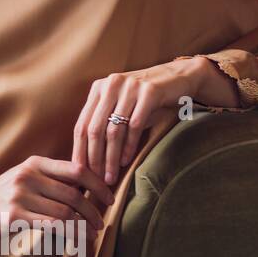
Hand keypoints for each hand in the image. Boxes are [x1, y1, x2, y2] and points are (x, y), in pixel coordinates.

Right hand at [0, 156, 113, 244]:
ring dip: (84, 226)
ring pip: (66, 213)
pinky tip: (76, 241)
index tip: (109, 198)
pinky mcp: (14, 216)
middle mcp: (27, 176)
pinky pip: (53, 226)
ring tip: (90, 234)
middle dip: (93, 211)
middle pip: (74, 194)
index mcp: (33, 163)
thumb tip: (87, 189)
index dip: (98, 185)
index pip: (76, 170)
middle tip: (100, 223)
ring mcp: (20, 196)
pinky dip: (70, 235)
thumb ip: (49, 180)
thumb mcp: (22, 179)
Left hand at [72, 57, 211, 187]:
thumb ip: (104, 121)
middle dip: (94, 158)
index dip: (79, 150)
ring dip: (110, 157)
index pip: (81, 124)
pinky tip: (125, 161)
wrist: (178, 77)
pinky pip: (135, 126)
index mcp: (98, 88)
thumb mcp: (121, 104)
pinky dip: (129, 146)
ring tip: (110, 176)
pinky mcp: (150, 92)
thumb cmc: (146, 99)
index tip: (79, 172)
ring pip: (113, 130)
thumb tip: (88, 157)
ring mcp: (130, 87)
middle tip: (95, 179)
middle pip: (94, 129)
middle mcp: (110, 85)